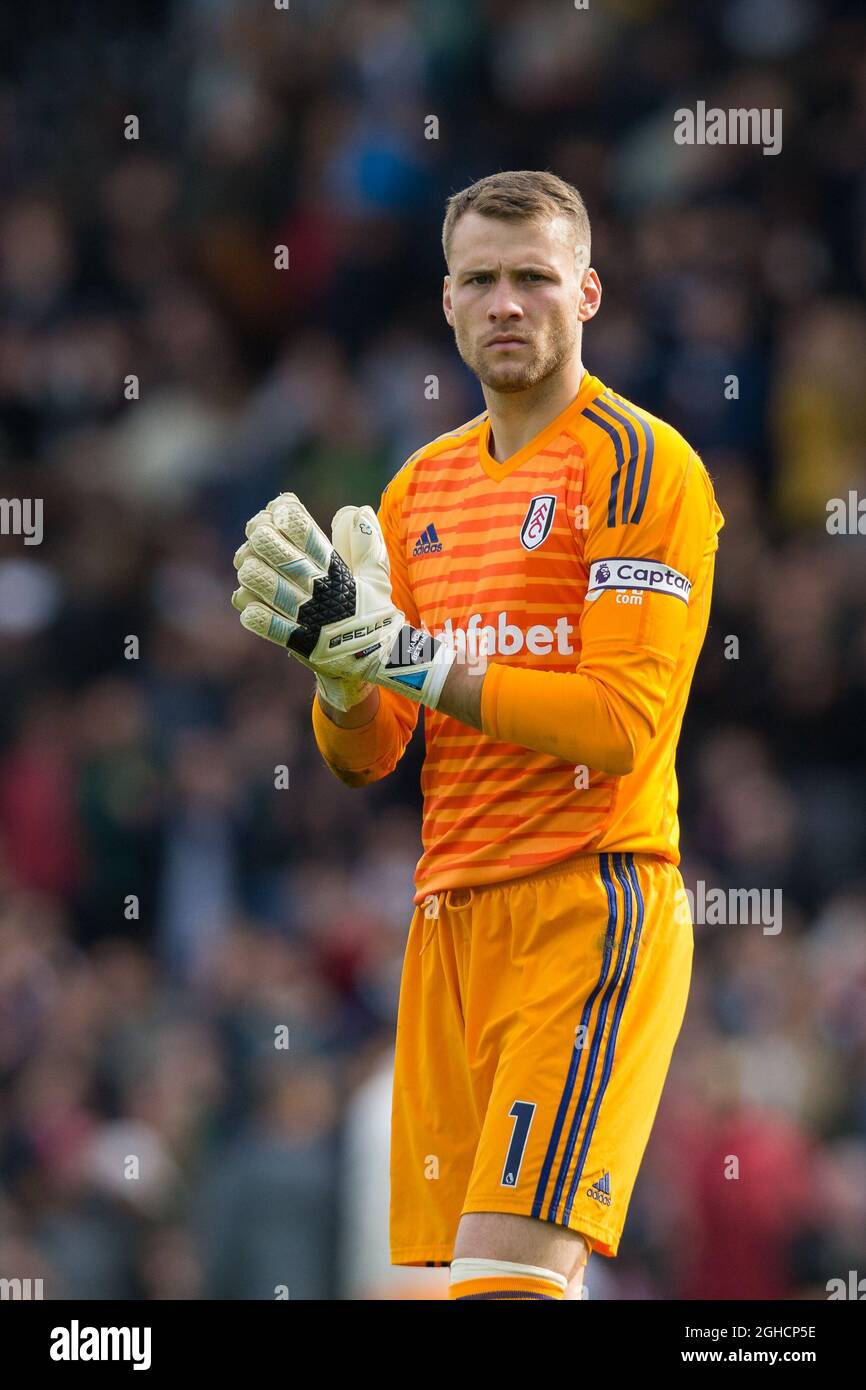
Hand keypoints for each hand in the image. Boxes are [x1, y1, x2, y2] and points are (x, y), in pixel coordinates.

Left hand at [231, 493, 456, 709]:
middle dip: (265, 541)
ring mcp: (309, 618)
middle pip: (286, 560)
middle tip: (256, 532)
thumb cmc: (372, 613)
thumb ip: (366, 543)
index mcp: (338, 574)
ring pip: (271, 589)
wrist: (379, 659)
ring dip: (255, 574)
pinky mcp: (300, 642)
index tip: (281, 506)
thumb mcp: (376, 575)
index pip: (313, 541)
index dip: (293, 520)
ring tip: (246, 565)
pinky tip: (247, 604)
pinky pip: (270, 627)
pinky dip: (256, 615)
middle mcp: (321, 593)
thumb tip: (357, 511)